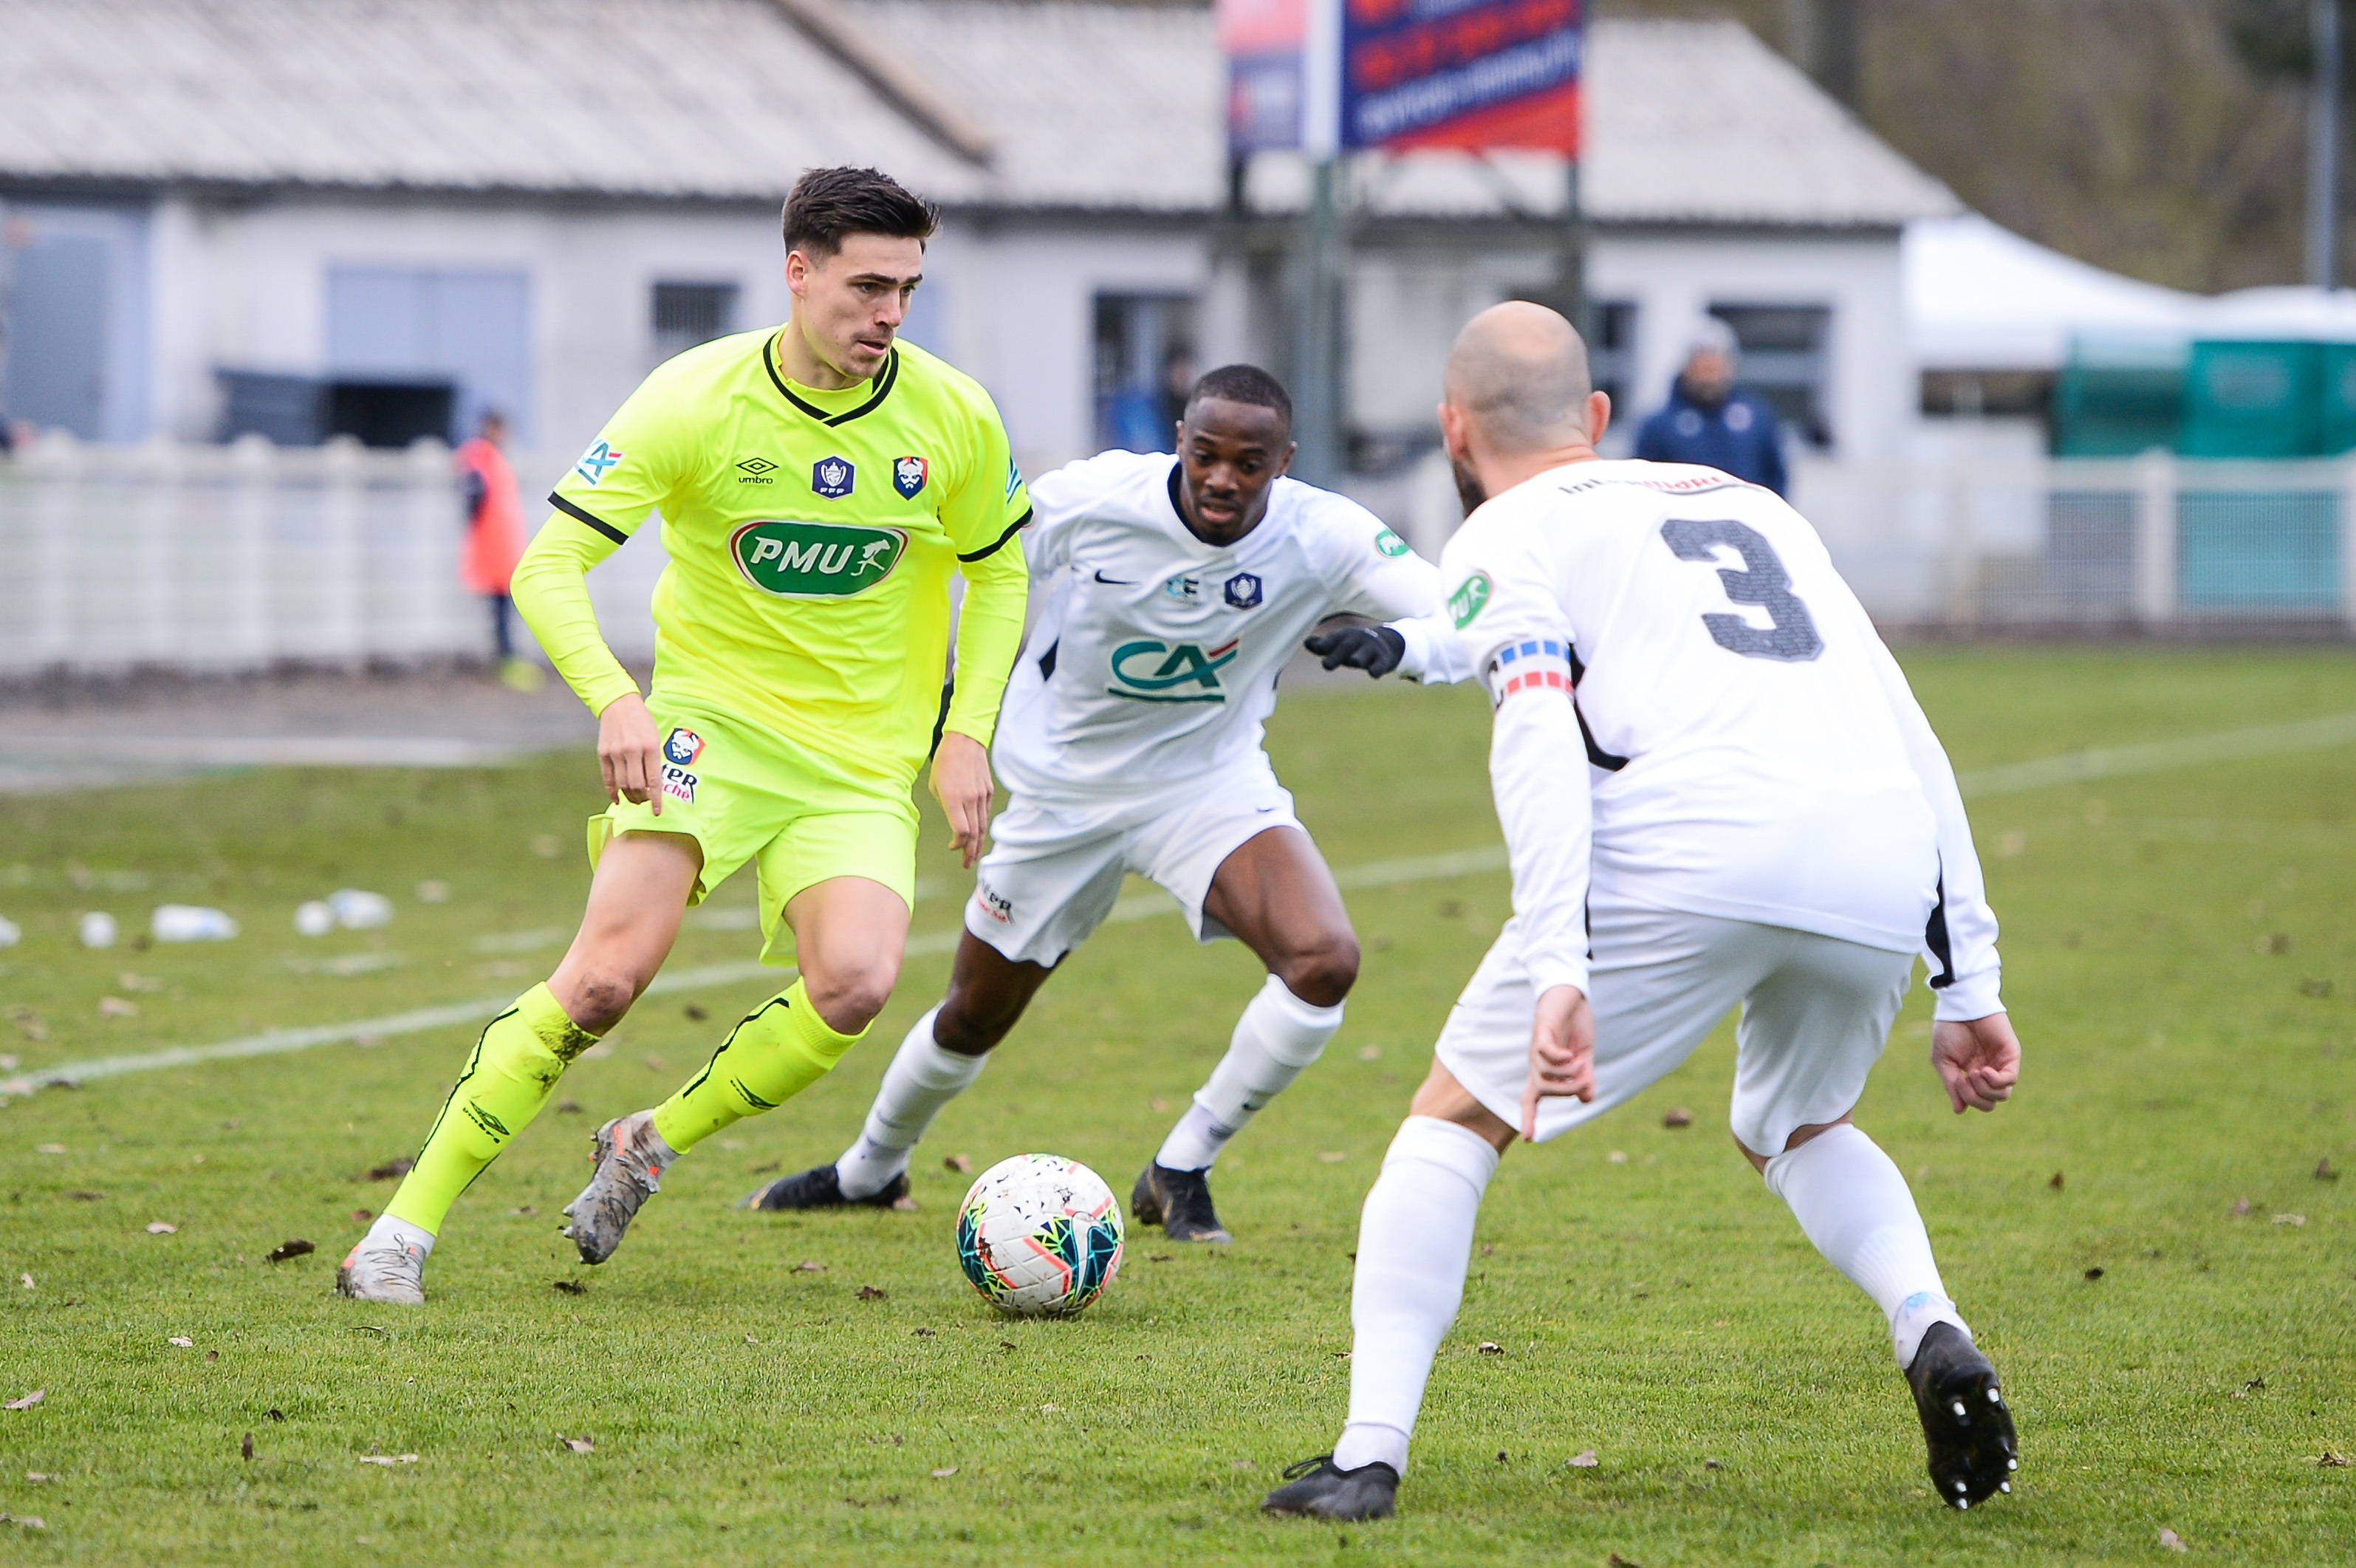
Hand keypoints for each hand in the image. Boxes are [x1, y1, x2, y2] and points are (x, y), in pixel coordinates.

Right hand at [597, 692, 662, 814]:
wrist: (619, 704)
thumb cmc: (642, 722)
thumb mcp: (655, 738)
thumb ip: (653, 761)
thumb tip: (652, 788)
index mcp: (650, 747)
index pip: (654, 781)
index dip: (656, 800)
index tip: (657, 812)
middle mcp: (632, 751)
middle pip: (637, 786)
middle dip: (642, 799)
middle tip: (645, 802)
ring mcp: (615, 752)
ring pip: (622, 785)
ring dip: (629, 797)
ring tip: (635, 800)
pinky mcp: (603, 753)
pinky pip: (608, 779)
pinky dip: (612, 792)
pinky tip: (617, 799)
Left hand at [929, 731, 994, 869]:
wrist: (965, 741)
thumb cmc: (945, 761)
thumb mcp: (935, 785)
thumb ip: (944, 806)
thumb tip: (952, 821)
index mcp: (954, 799)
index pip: (962, 831)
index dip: (958, 844)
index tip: (952, 847)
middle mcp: (970, 799)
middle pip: (974, 833)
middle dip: (970, 851)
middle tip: (966, 864)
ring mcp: (982, 795)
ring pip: (982, 826)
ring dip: (978, 843)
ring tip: (973, 855)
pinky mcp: (988, 791)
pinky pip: (985, 814)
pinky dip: (982, 827)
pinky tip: (978, 835)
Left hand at [1303, 625, 1404, 677]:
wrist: (1385, 643)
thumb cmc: (1354, 646)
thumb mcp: (1339, 644)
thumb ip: (1323, 646)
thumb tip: (1306, 642)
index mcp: (1345, 636)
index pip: (1334, 639)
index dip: (1326, 643)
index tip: (1318, 648)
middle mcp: (1358, 641)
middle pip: (1346, 647)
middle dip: (1337, 655)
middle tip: (1326, 665)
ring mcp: (1371, 650)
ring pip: (1364, 654)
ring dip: (1359, 657)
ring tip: (1354, 661)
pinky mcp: (1383, 660)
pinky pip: (1380, 665)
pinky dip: (1377, 669)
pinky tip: (1373, 674)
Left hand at [1520, 983, 1594, 1139]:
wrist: (1571, 993)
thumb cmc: (1574, 1024)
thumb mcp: (1584, 1054)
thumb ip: (1584, 1076)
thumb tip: (1586, 1099)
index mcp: (1546, 1069)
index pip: (1531, 1097)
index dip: (1529, 1116)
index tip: (1527, 1139)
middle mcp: (1536, 1061)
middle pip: (1542, 1090)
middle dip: (1566, 1091)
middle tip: (1585, 1079)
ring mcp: (1537, 1046)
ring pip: (1545, 1074)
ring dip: (1568, 1074)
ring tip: (1582, 1061)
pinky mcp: (1543, 1030)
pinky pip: (1545, 1052)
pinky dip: (1558, 1058)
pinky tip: (1570, 1055)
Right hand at [1931, 1012, 2020, 1113]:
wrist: (1960, 1007)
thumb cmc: (1949, 1030)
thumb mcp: (1944, 1062)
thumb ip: (1952, 1086)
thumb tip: (1959, 1111)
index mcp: (1973, 1074)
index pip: (1978, 1101)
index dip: (1967, 1098)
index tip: (1957, 1080)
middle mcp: (1990, 1072)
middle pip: (1991, 1102)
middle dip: (1975, 1097)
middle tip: (1964, 1078)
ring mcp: (2001, 1064)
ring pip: (2002, 1095)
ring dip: (1984, 1089)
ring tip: (1973, 1072)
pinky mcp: (2011, 1056)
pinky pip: (2009, 1080)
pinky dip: (1995, 1081)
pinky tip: (1983, 1070)